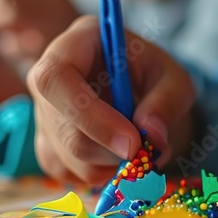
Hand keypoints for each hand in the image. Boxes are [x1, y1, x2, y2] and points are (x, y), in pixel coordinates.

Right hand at [27, 16, 195, 184]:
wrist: (143, 92)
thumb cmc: (154, 77)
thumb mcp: (175, 80)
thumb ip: (168, 101)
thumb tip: (152, 135)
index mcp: (76, 42)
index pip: (56, 78)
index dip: (89, 115)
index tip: (130, 141)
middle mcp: (47, 74)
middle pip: (60, 124)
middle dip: (107, 148)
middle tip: (144, 152)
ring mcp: (42, 111)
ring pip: (63, 154)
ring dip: (108, 163)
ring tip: (135, 147)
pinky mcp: (46, 142)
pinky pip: (64, 172)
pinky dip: (99, 175)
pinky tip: (117, 157)